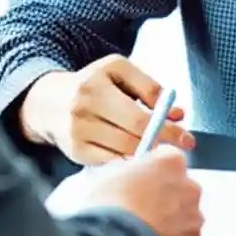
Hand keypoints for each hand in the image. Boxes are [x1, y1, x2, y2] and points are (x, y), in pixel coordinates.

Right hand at [19, 55, 194, 164]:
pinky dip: (128, 164)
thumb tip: (177, 113)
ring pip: (124, 153)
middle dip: (162, 145)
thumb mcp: (118, 71)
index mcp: (96, 85)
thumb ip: (149, 88)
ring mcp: (77, 135)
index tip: (187, 138)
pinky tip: (138, 160)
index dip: (167, 129)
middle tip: (180, 149)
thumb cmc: (92, 85)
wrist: (48, 102)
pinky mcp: (75, 154)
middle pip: (133, 138)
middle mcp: (83, 110)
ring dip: (147, 156)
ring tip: (161, 153)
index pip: (140, 116)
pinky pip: (111, 164)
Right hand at [78, 146, 204, 235]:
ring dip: (172, 219)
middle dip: (166, 195)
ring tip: (146, 230)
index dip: (153, 169)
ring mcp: (193, 214)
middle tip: (142, 207)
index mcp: (170, 161)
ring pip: (186, 213)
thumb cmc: (109, 206)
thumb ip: (128, 168)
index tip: (144, 178)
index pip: (168, 157)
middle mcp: (188, 185)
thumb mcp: (109, 172)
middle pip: (180, 186)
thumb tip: (129, 173)